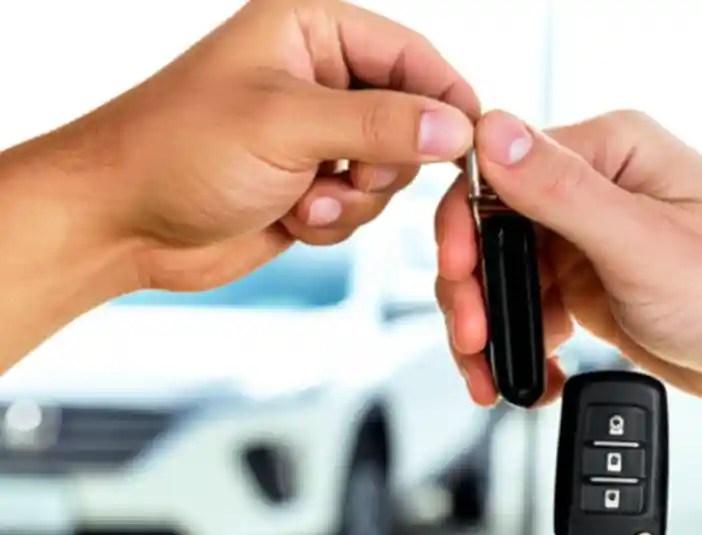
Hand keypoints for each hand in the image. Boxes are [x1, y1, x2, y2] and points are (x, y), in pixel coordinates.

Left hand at [19, 0, 476, 291]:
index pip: (412, 55)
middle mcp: (320, 78)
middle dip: (386, 162)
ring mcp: (317, 135)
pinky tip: (288, 217)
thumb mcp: (287, 125)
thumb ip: (380, 123)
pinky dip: (335, 222)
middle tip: (349, 176)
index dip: (445, 100)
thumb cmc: (175, 150)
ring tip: (303, 200)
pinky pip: (363, 208)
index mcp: (312, 31)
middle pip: (412, 119)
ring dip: (355, 200)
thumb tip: (455, 127)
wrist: (119, 223)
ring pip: (391, 172)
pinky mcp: (312, 184)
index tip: (468, 145)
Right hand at [435, 110, 701, 416]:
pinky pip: (534, 307)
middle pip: (494, 225)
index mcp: (613, 150)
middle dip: (475, 288)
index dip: (466, 226)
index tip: (460, 277)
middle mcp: (597, 185)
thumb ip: (563, 193)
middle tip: (475, 340)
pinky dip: (523, 343)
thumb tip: (492, 132)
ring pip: (506, 273)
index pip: (502, 167)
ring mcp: (593, 237)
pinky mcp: (594, 283)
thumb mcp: (646, 245)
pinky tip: (536, 373)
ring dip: (493, 324)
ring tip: (496, 373)